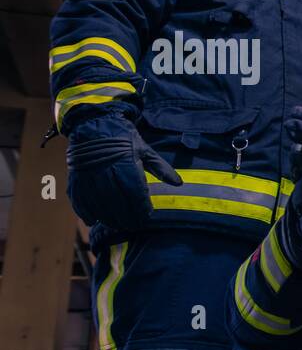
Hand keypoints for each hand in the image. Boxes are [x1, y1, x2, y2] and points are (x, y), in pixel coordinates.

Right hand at [66, 113, 181, 230]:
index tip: (147, 217)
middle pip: (116, 200)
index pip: (134, 191)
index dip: (141, 206)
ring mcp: (87, 174)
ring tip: (117, 226)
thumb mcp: (144, 149)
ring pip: (97, 202)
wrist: (94, 123)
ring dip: (107, 217)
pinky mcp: (75, 176)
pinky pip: (77, 198)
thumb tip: (178, 183)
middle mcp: (105, 169)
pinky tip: (92, 221)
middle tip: (134, 226)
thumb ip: (160, 168)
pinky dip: (84, 211)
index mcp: (125, 162)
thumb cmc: (123, 137)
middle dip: (125, 216)